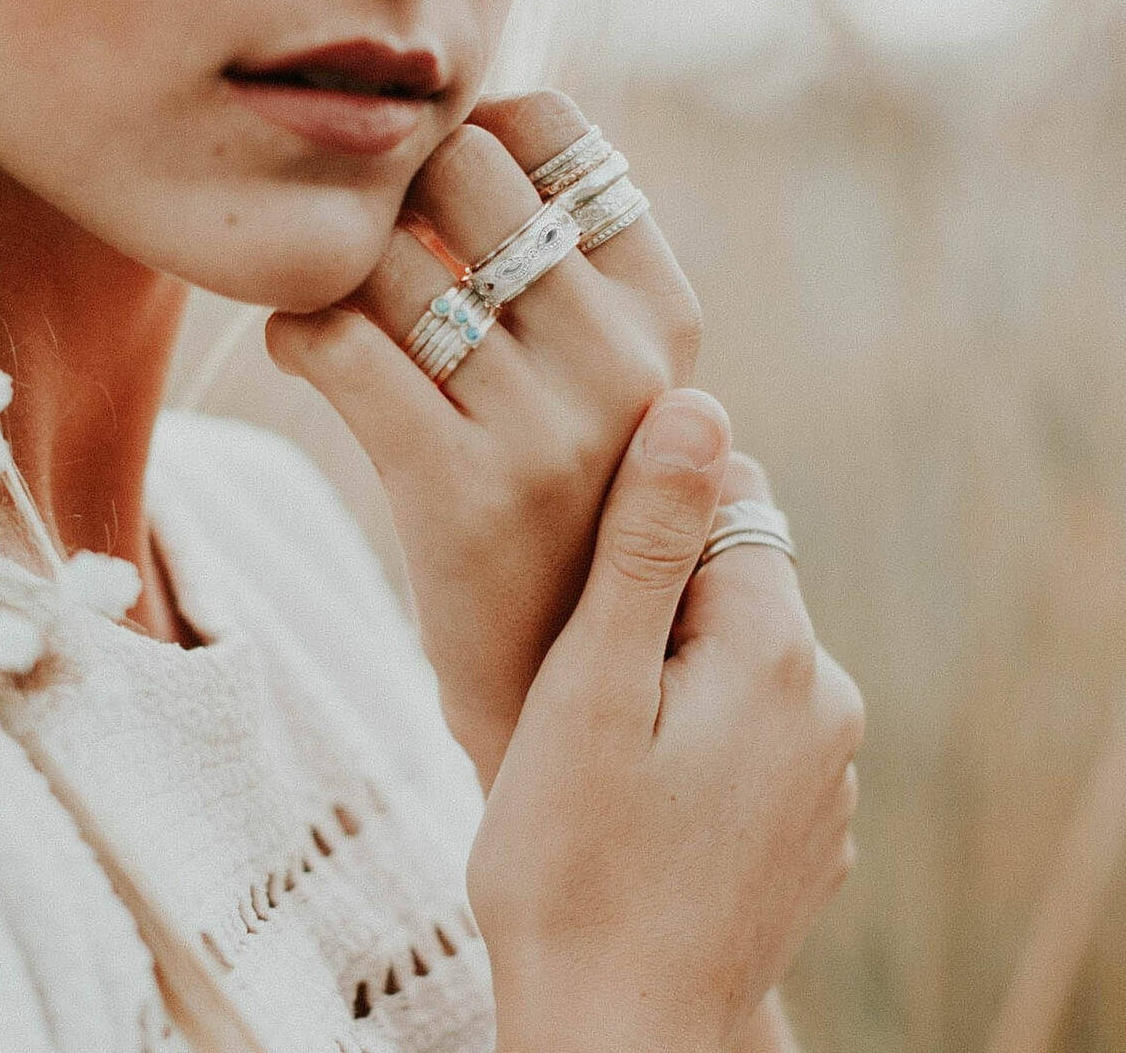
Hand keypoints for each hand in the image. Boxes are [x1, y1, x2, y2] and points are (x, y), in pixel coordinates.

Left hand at [266, 91, 701, 790]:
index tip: (440, 195)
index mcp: (666, 316)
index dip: (474, 137)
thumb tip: (454, 137)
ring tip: (341, 308)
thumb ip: (566, 270)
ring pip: (384, 257)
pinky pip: (337, 345)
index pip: (552, 132)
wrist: (567, 676)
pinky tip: (309, 354)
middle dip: (397, 189)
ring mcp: (547, 428)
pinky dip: (299, 332)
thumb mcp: (614, 384)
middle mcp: (622, 360)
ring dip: (337, 267)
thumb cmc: (576, 509)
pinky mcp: (460, 493)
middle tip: (376, 244)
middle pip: (461, 169)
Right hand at [466, 390, 863, 1052]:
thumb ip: (649, 544)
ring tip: (602, 745)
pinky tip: (645, 797)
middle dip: (657, 600)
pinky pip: (755, 730)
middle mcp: (826, 701)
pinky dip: (700, 734)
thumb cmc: (572, 863)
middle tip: (575, 678)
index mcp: (775, 651)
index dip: (645, 522)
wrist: (615, 1040)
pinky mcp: (810, 824)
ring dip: (675, 670)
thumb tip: (699, 409)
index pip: (731, 500)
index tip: (585, 582)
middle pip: (739, 581)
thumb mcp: (590, 687)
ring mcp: (826, 772)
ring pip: (743, 659)